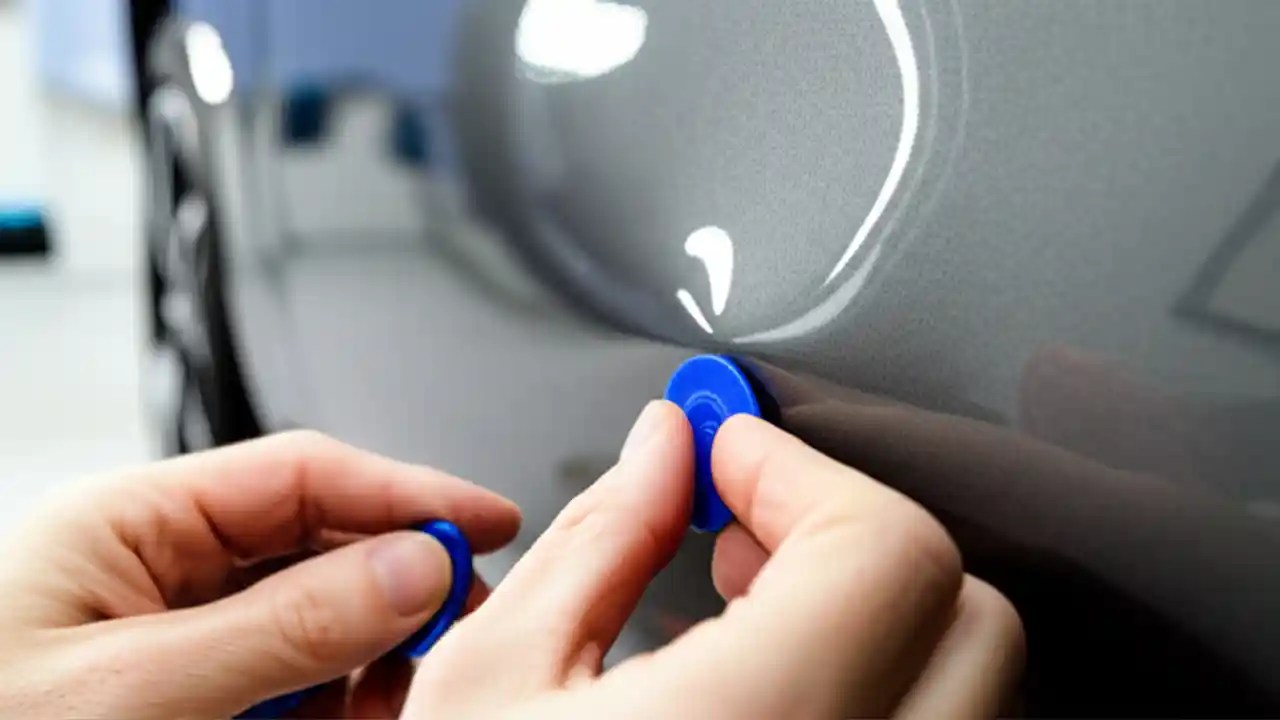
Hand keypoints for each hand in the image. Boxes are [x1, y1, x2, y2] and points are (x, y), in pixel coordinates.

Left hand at [0, 431, 520, 718]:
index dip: (405, 489)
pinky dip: (338, 698)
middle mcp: (157, 570)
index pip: (300, 474)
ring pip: (318, 614)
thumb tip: (415, 566)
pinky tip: (350, 717)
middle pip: (320, 538)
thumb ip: (285, 627)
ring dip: (372, 651)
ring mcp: (179, 636)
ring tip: (396, 692)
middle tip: (458, 621)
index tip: (485, 520)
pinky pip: (294, 678)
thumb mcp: (134, 695)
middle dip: (397, 577)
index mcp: (126, 526)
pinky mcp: (195, 697)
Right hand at [404, 402, 1023, 718]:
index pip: (883, 549)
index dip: (801, 469)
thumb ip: (597, 543)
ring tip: (745, 612)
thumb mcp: (492, 685)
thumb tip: (663, 450)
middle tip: (737, 523)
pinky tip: (765, 698)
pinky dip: (869, 696)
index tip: (732, 449)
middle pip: (956, 612)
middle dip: (843, 534)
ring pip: (962, 691)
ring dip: (867, 616)